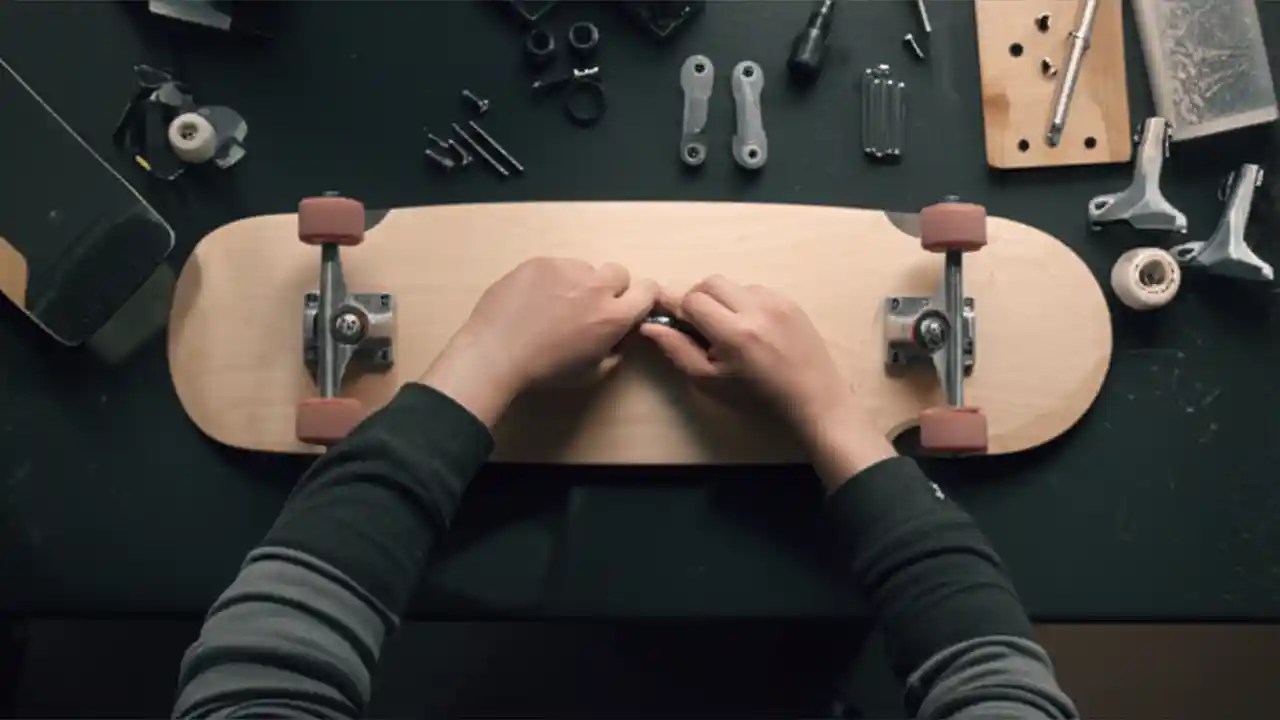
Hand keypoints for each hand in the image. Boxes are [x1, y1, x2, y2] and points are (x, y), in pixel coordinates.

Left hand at [421, 258, 657, 426]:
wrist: (495, 354)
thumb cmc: (545, 371)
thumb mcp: (592, 373)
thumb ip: (616, 350)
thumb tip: (622, 335)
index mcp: (613, 316)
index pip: (647, 290)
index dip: (640, 298)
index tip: (628, 307)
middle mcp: (596, 286)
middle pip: (619, 273)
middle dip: (610, 288)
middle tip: (588, 307)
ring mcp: (566, 269)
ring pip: (585, 268)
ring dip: (579, 283)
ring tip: (554, 304)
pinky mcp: (540, 262)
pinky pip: (557, 266)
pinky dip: (552, 280)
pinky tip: (533, 299)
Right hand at [639, 276, 893, 489]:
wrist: (812, 401)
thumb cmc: (756, 398)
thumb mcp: (709, 382)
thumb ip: (677, 350)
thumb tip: (650, 325)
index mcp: (734, 333)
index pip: (691, 299)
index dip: (676, 307)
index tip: (669, 316)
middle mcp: (757, 309)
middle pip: (710, 282)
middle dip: (696, 298)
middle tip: (696, 324)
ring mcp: (778, 302)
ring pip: (733, 285)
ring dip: (721, 300)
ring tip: (726, 329)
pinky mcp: (791, 302)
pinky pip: (755, 290)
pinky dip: (743, 303)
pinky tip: (749, 328)